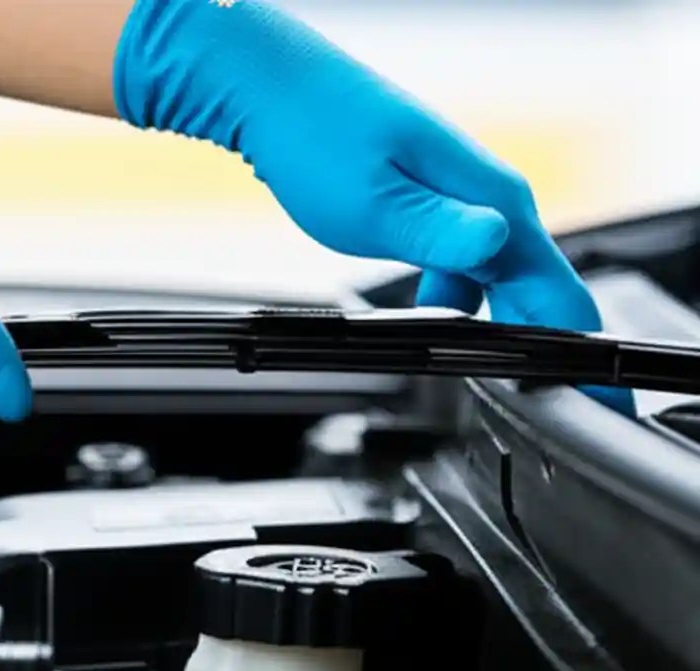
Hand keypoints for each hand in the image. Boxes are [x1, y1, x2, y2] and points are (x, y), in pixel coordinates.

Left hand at [114, 0, 632, 413]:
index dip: (569, 359)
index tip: (568, 403)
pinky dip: (453, 298)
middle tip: (515, 403)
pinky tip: (422, 313)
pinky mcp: (435, 203)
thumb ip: (439, 235)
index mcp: (492, 204)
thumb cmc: (315, 139)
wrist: (272, 95)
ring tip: (454, 363)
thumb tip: (494, 247)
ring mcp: (464, 199)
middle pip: (536, 292)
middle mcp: (490, 200)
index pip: (558, 294)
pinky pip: (465, 264)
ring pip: (497, 281)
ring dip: (485, 324)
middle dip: (532, 350)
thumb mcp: (373, 205)